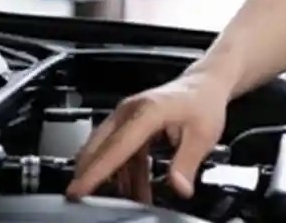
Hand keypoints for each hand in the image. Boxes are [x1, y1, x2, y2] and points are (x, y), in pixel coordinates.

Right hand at [65, 72, 228, 202]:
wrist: (206, 84)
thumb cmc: (204, 102)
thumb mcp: (203, 135)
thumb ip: (186, 162)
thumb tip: (178, 187)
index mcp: (148, 111)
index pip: (115, 147)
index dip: (96, 172)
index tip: (79, 190)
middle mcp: (131, 110)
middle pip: (99, 148)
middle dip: (90, 175)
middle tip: (84, 199)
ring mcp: (126, 116)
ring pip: (106, 151)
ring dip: (111, 176)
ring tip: (120, 201)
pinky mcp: (128, 122)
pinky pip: (116, 150)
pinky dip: (121, 170)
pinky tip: (130, 189)